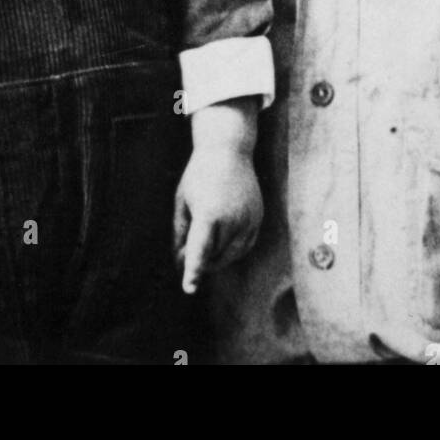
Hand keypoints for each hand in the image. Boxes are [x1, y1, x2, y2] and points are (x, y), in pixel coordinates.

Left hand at [174, 138, 262, 295]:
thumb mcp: (183, 201)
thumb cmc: (199, 175)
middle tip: (185, 255)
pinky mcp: (258, 219)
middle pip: (215, 256)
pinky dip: (232, 250)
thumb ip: (181, 233)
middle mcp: (232, 219)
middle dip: (200, 260)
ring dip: (216, 257)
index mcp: (209, 213)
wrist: (228, 150)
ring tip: (203, 245)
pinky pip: (245, 246)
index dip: (193, 271)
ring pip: (232, 254)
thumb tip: (181, 261)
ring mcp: (249, 220)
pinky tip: (221, 242)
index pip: (200, 250)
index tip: (188, 288)